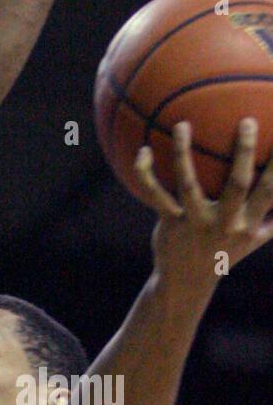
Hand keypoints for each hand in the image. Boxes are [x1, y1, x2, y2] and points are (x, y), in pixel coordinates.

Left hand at [136, 119, 272, 287]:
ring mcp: (194, 223)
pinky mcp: (170, 223)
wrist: (186, 283)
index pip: (272, 190)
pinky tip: (143, 152)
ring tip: (183, 125)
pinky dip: (146, 174)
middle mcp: (224, 223)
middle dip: (244, 154)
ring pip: (189, 184)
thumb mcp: (256, 238)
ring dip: (184, 153)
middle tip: (247, 121)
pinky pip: (155, 195)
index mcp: (249, 223)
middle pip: (238, 184)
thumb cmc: (225, 252)